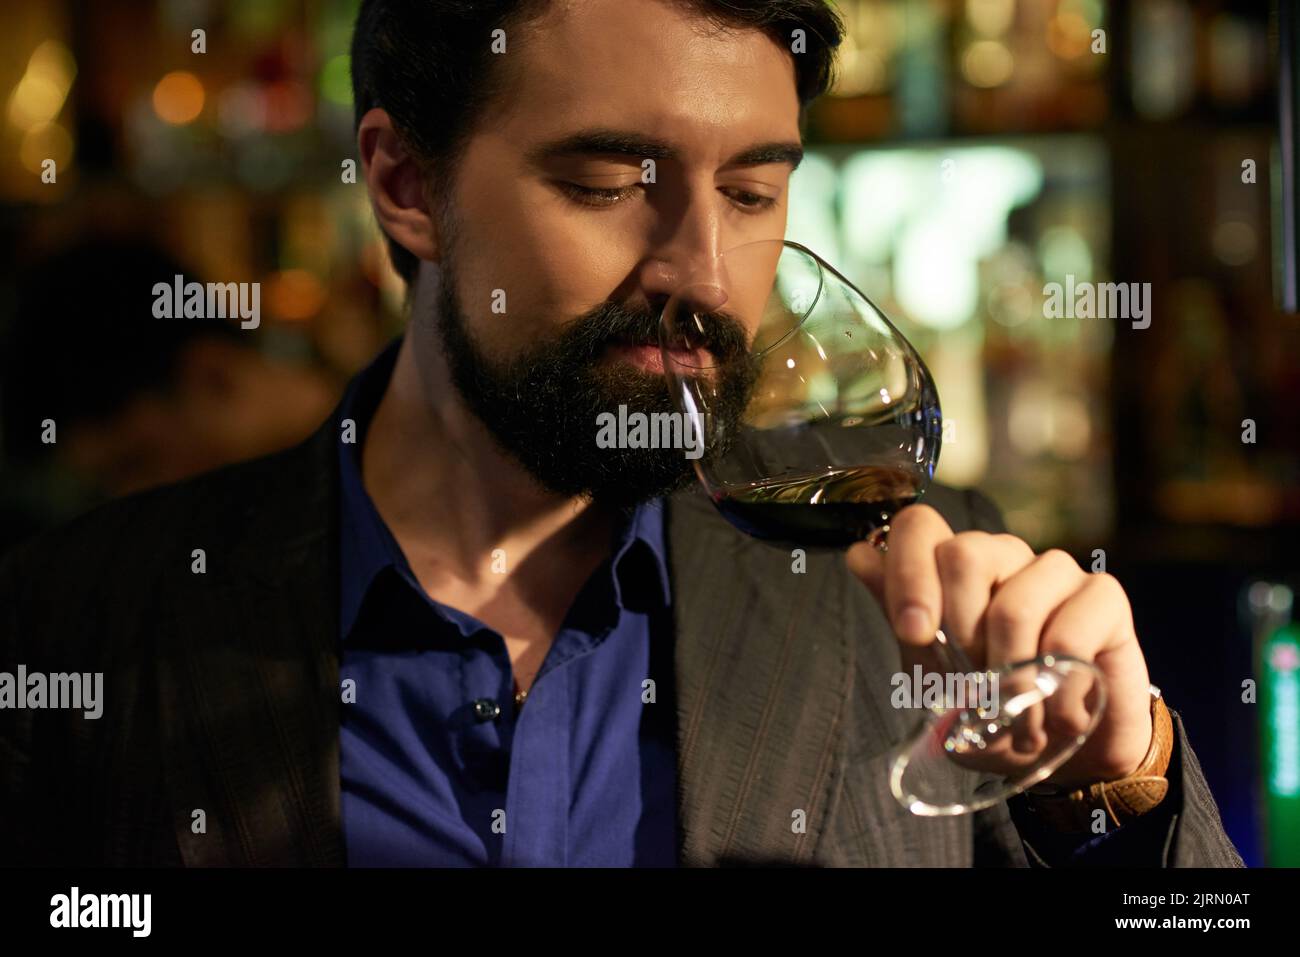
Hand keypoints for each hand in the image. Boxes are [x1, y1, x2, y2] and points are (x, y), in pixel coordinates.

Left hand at [846, 504, 1153, 789]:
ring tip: (1020, 717)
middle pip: (963, 554)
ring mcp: (1055, 571)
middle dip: (959, 631)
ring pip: (1013, 604)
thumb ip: (904, 619)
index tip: (914, 631)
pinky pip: (1066, 635)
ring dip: (1010, 677)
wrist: (1073, 751)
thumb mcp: (936, 677)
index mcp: (953, 568)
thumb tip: (860, 555)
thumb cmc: (998, 711)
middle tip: (976, 684)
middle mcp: (1002, 557)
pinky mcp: (1103, 597)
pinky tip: (1058, 716)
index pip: (919, 525)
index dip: (907, 571)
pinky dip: (1055, 691)